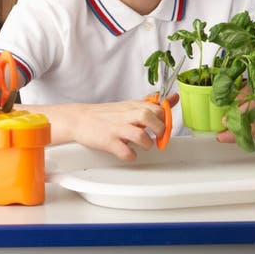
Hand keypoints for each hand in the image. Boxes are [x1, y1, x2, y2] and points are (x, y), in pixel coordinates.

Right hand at [49, 94, 178, 160]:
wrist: (80, 119)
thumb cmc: (106, 114)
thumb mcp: (130, 105)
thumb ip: (151, 104)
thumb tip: (174, 98)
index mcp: (133, 106)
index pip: (157, 107)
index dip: (165, 118)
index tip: (166, 125)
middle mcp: (126, 115)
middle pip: (150, 116)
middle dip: (159, 129)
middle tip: (158, 136)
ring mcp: (117, 128)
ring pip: (140, 134)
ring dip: (147, 143)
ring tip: (144, 145)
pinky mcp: (108, 141)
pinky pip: (124, 151)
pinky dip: (130, 155)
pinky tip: (130, 154)